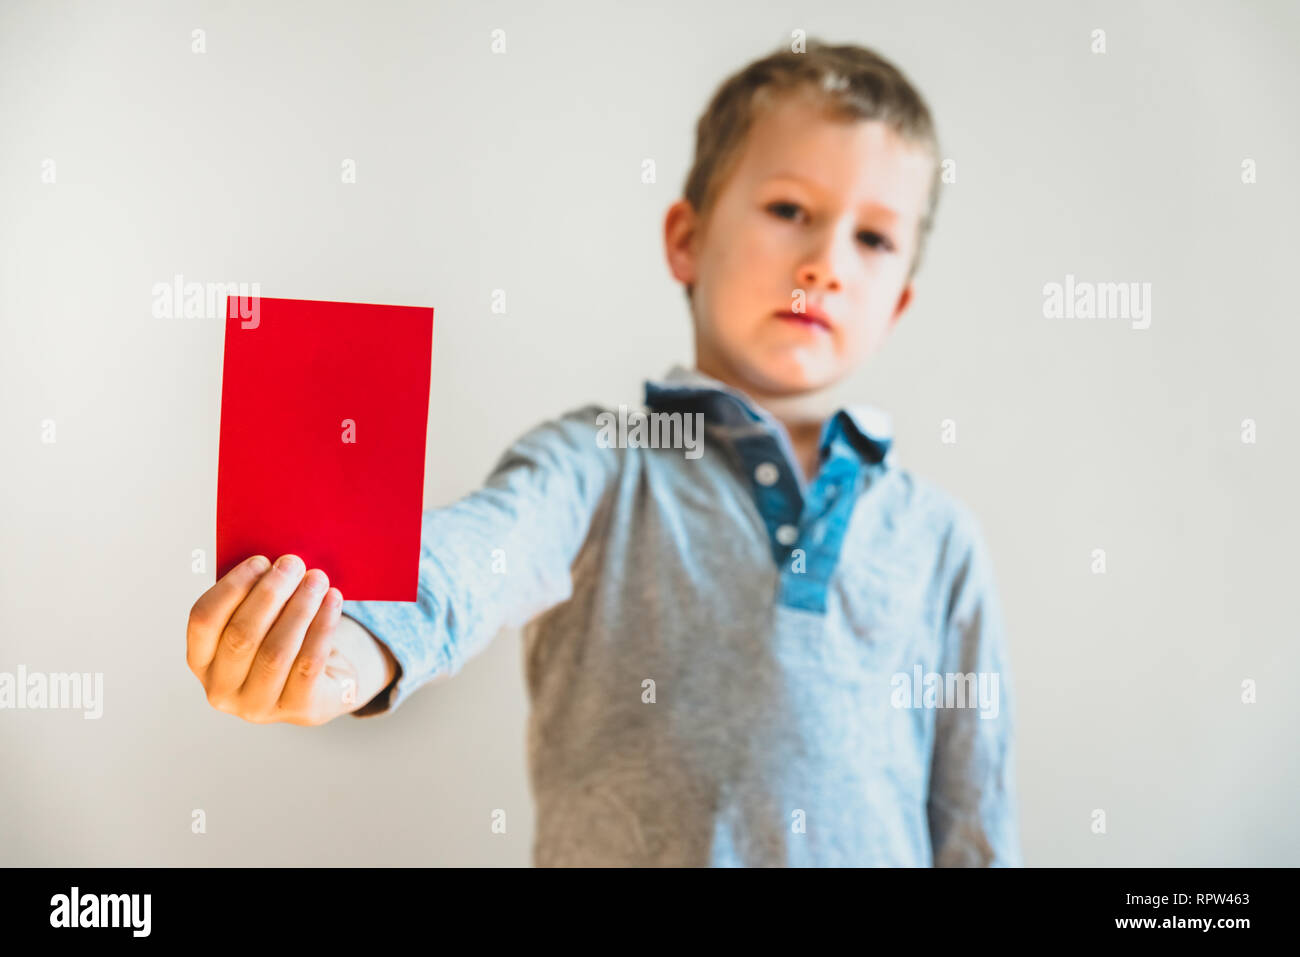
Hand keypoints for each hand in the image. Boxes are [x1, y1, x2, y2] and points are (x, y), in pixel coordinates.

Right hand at [186, 554, 390, 725]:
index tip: (260, 560)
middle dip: (270, 594)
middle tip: (294, 563)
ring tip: (317, 578)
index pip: (203, 620)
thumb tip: (276, 562)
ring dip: (299, 607)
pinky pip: (309, 663)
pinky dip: (323, 626)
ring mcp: (258, 706)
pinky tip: (333, 600)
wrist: (320, 683)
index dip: (231, 587)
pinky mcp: (298, 709)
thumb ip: (254, 595)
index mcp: (201, 660)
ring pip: (277, 651)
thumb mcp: (259, 620)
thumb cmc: (281, 638)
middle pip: (242, 636)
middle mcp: (221, 689)